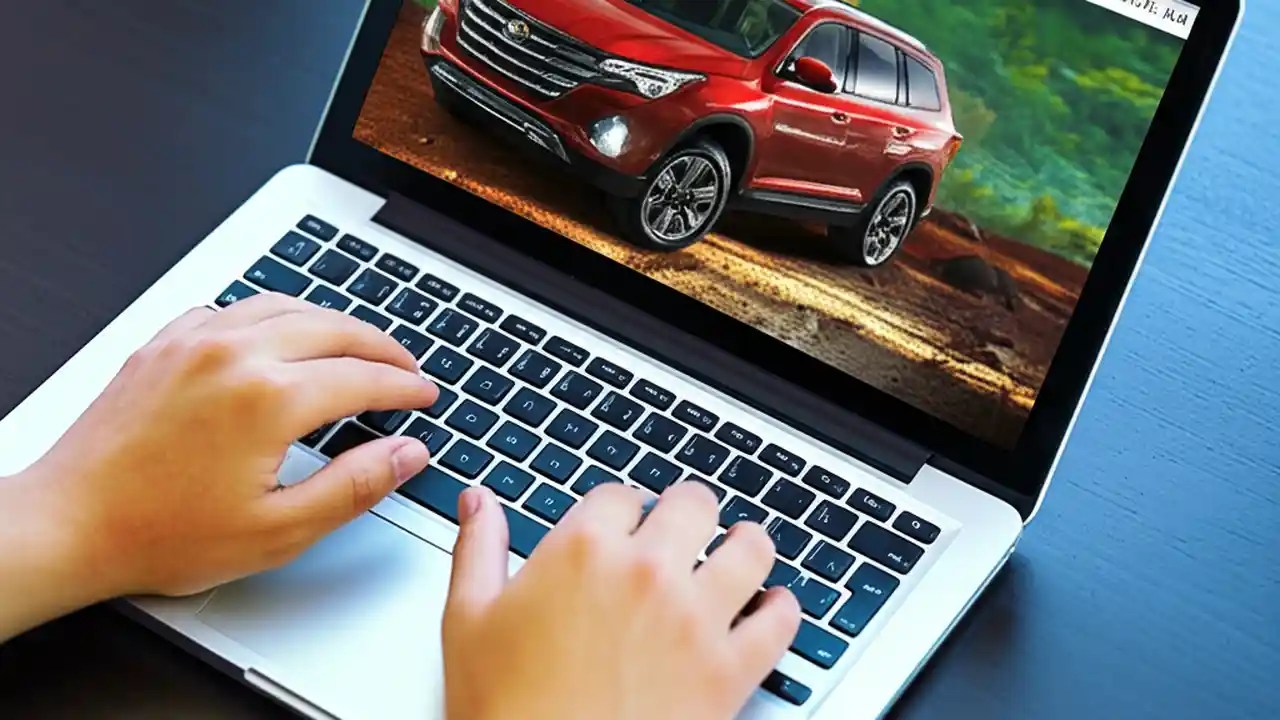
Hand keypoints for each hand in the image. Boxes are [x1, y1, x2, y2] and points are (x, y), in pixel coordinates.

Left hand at [1, 294, 436, 634]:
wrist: (69, 524)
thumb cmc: (159, 533)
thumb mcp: (277, 531)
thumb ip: (354, 486)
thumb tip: (406, 453)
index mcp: (269, 399)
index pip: (364, 377)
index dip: (404, 387)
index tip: (424, 395)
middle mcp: (234, 354)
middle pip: (334, 327)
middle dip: (381, 346)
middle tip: (404, 367)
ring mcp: (195, 340)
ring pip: (287, 305)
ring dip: (333, 322)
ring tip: (357, 345)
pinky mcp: (164, 342)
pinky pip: (235, 307)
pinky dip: (274, 315)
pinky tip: (280, 336)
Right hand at [442, 483, 801, 719]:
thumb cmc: (506, 712)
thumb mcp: (467, 622)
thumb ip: (478, 550)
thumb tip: (480, 502)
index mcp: (584, 550)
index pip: (619, 494)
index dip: (620, 507)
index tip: (622, 521)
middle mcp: (648, 572)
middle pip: (692, 504)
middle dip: (686, 511)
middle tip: (683, 526)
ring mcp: (696, 619)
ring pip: (749, 550)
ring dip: (746, 544)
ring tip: (740, 548)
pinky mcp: (730, 669)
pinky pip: (779, 623)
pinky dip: (782, 610)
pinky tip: (773, 606)